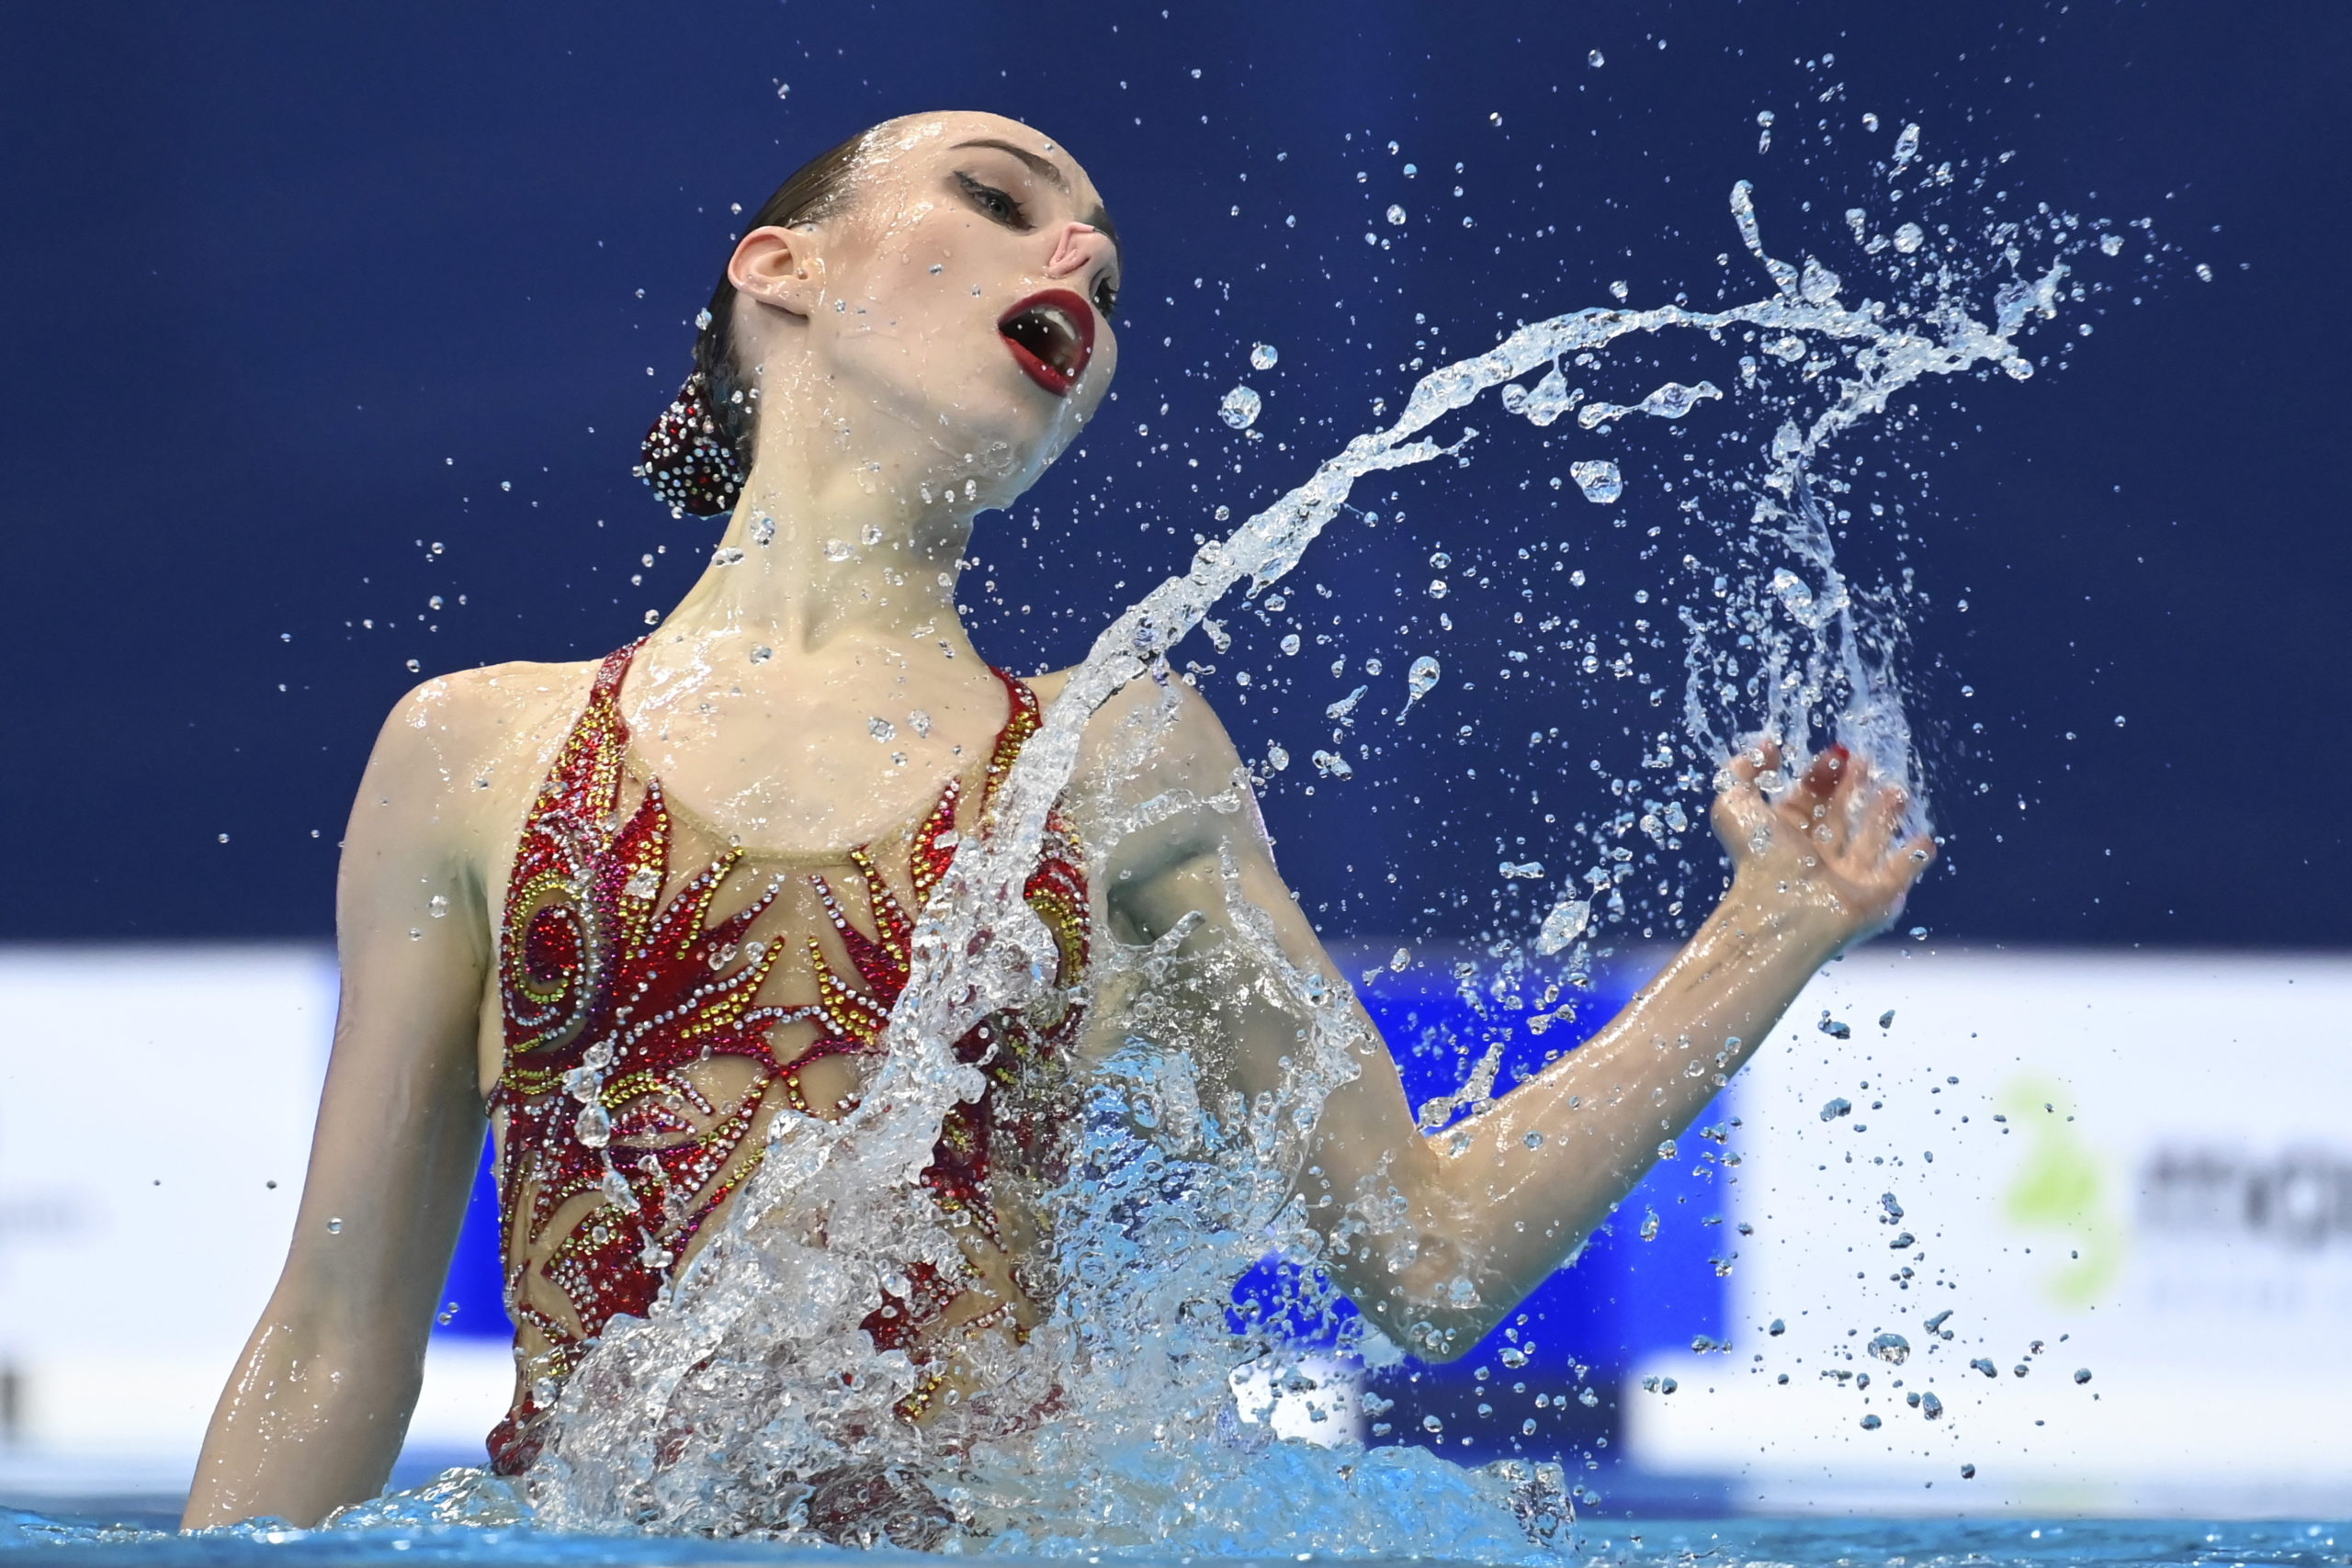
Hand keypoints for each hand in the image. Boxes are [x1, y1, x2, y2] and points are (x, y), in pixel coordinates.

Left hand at [1709, 737, 1933, 952]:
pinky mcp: (1875, 898)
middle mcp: (1815, 856)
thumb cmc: (1757, 859)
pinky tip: (1924, 840)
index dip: (1821, 773)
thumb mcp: (1733, 804)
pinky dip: (1913, 858)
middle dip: (1853, 787)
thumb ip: (1743, 771)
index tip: (1836, 751)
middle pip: (1839, 816)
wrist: (1784, 910)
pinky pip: (1899, 875)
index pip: (1807, 797)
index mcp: (1784, 835)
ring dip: (1885, 814)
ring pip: (1871, 840)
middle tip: (1866, 761)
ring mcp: (1846, 878)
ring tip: (1897, 790)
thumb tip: (1766, 746)